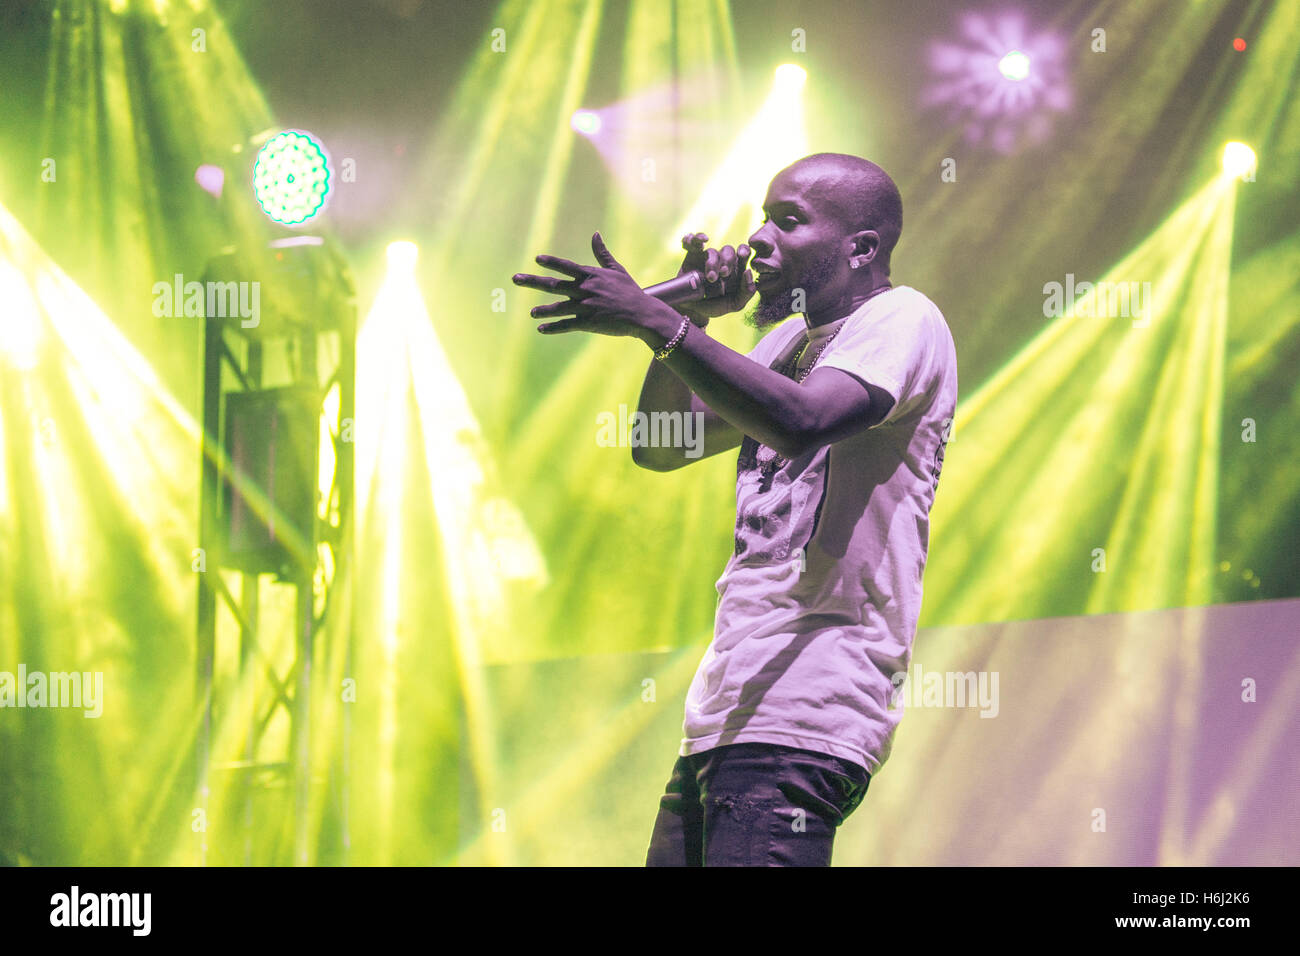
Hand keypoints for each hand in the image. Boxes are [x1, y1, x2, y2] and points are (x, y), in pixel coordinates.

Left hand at [512, 232, 678, 342]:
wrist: (643, 314)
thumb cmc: (630, 291)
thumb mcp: (617, 269)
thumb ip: (602, 253)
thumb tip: (595, 234)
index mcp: (591, 276)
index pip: (567, 267)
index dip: (552, 262)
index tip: (537, 259)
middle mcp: (586, 290)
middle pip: (555, 285)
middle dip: (533, 281)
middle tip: (516, 278)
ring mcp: (587, 307)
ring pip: (559, 308)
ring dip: (543, 310)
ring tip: (531, 312)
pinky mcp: (590, 323)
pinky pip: (568, 325)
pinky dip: (554, 328)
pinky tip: (542, 329)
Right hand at [676, 233, 755, 320]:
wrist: (691, 310)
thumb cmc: (715, 306)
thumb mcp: (735, 304)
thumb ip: (747, 291)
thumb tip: (748, 271)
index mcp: (735, 268)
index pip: (744, 253)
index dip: (744, 250)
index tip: (742, 255)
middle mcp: (721, 260)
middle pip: (728, 251)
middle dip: (727, 261)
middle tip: (723, 274)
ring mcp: (705, 257)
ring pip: (711, 251)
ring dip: (712, 263)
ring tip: (710, 278)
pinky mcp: (691, 255)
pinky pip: (692, 242)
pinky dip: (694, 239)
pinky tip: (701, 243)